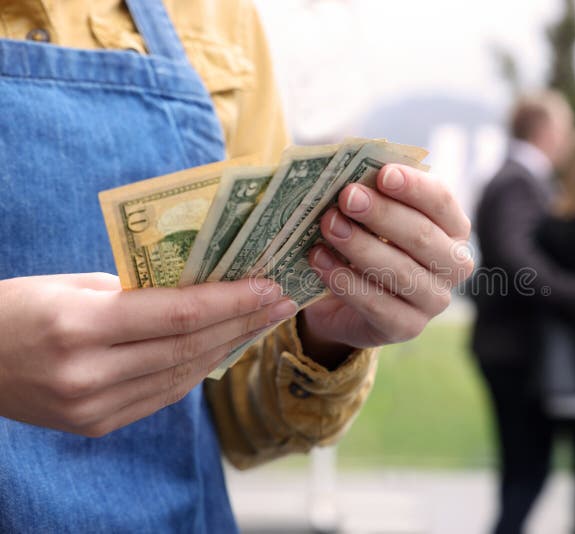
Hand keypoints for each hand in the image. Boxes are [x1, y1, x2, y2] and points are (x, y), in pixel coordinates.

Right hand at [0, 273, 296, 435]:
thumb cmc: (17, 308)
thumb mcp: (73, 284)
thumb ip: (137, 291)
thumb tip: (201, 288)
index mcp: (79, 326)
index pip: (177, 315)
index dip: (230, 302)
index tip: (269, 286)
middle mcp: (88, 374)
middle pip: (188, 347)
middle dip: (243, 323)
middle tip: (282, 302)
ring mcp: (92, 408)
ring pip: (182, 376)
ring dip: (228, 347)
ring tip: (261, 322)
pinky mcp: (95, 426)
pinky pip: (163, 395)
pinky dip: (196, 370)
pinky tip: (222, 348)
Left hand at [300, 165, 473, 364]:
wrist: (344, 302)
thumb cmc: (364, 243)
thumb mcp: (370, 215)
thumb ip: (370, 193)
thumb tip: (349, 173)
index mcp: (453, 228)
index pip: (442, 202)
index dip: (414, 187)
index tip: (382, 174)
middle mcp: (454, 265)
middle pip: (423, 236)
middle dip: (382, 214)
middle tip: (347, 197)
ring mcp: (434, 301)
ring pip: (400, 271)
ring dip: (360, 245)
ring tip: (328, 225)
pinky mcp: (407, 328)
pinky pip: (377, 304)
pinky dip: (345, 280)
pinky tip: (319, 259)